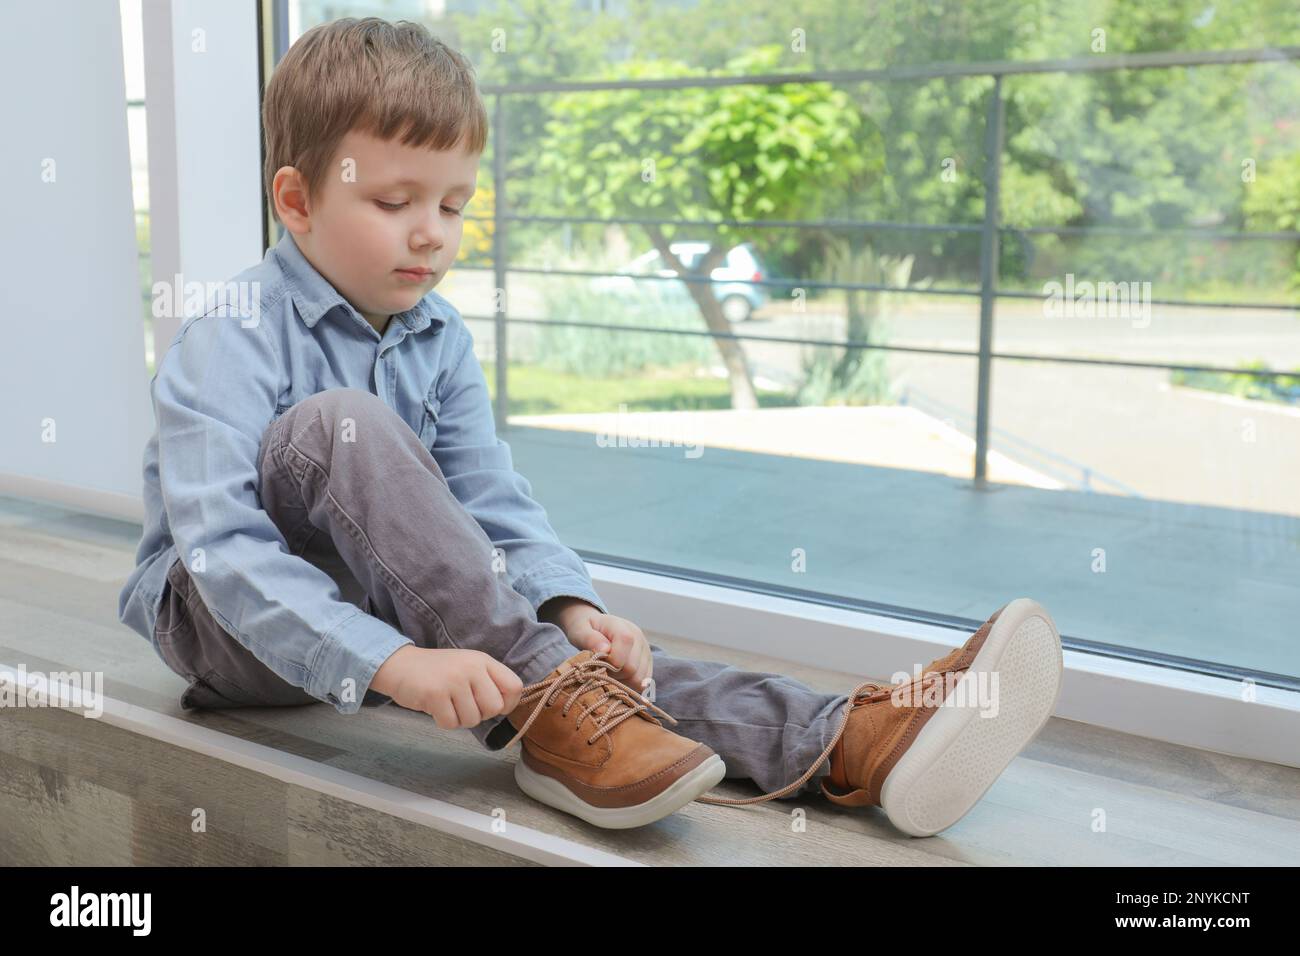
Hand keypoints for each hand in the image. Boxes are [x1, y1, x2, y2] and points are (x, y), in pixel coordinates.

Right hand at [370, 646, 522, 729]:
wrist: (400, 665)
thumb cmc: (438, 672)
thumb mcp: (467, 667)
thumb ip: (488, 682)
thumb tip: (506, 707)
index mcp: (483, 661)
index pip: (515, 686)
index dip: (508, 704)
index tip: (492, 706)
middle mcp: (471, 668)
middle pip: (494, 708)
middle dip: (480, 714)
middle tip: (463, 705)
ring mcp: (453, 680)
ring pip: (472, 719)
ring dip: (459, 719)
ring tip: (447, 704)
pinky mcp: (435, 694)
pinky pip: (451, 723)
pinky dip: (443, 721)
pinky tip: (436, 707)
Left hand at [540, 598, 653, 698]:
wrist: (594, 628)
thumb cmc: (585, 630)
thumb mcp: (579, 630)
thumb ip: (589, 638)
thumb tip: (604, 649)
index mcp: (622, 627)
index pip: (626, 642)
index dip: (612, 659)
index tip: (598, 663)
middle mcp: (639, 638)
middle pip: (632, 667)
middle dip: (614, 674)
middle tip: (601, 669)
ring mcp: (646, 652)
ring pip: (639, 679)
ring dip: (622, 682)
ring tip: (610, 672)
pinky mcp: (648, 664)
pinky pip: (643, 684)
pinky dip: (629, 685)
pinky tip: (618, 678)